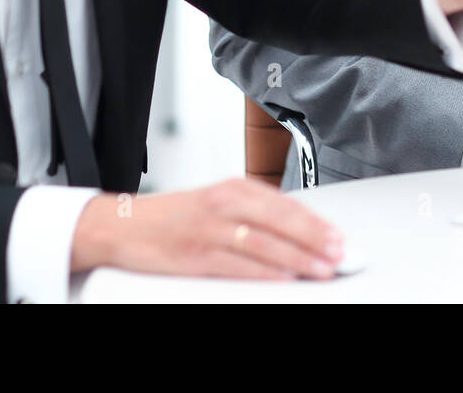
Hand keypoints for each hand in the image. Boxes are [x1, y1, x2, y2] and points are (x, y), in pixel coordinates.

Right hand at [71, 177, 343, 279]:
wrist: (122, 224)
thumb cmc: (173, 216)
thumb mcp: (216, 203)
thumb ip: (253, 212)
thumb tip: (296, 231)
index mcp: (232, 187)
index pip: (285, 203)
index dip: (316, 222)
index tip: (338, 236)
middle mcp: (223, 203)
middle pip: (280, 221)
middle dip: (315, 240)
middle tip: (340, 253)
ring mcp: (210, 229)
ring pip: (265, 243)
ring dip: (299, 258)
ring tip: (322, 269)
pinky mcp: (197, 254)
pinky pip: (238, 264)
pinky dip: (265, 271)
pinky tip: (284, 276)